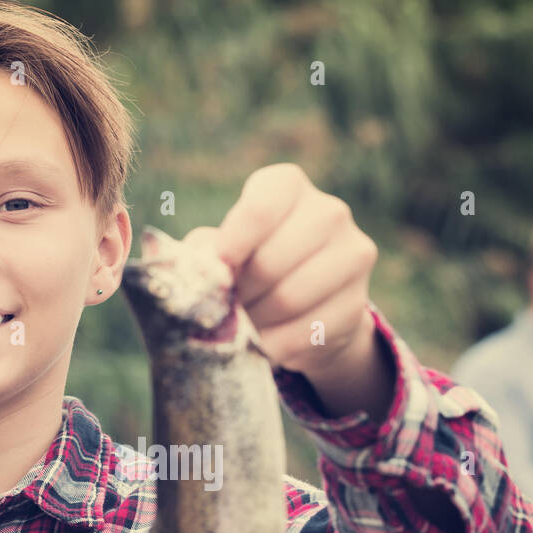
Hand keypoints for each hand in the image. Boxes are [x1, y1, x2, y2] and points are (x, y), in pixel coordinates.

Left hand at [183, 164, 379, 393]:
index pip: (260, 207)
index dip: (233, 244)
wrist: (305, 310)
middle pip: (272, 260)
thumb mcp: (222, 253)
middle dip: (241, 293)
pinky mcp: (359, 303)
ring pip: (291, 297)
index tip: (219, 272)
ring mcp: (353, 256)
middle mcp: (329, 212)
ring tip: (245, 326)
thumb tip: (174, 262)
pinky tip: (266, 343)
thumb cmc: (250, 269)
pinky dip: (277, 345)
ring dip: (257, 322)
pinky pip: (308, 332)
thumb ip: (201, 252)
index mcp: (287, 187)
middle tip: (229, 308)